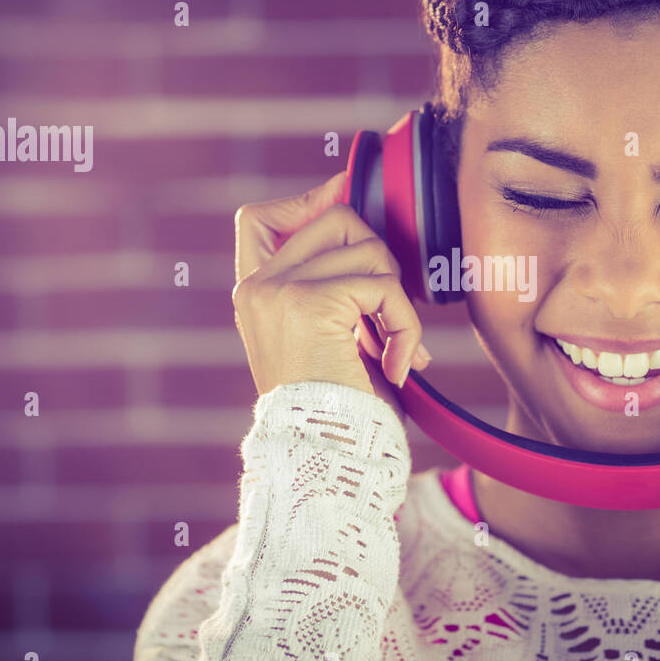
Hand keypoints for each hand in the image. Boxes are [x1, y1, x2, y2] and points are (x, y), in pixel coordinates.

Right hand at [232, 170, 430, 414]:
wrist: (326, 459)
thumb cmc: (338, 407)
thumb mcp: (331, 337)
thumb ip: (337, 285)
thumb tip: (363, 223)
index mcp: (253, 294)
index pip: (260, 217)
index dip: (308, 202)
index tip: (348, 210)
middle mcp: (257, 288)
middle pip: (334, 218)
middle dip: (378, 260)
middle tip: (384, 315)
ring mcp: (278, 292)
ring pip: (368, 249)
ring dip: (396, 300)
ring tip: (391, 348)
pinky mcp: (310, 304)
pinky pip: (384, 288)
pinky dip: (406, 327)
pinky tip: (397, 367)